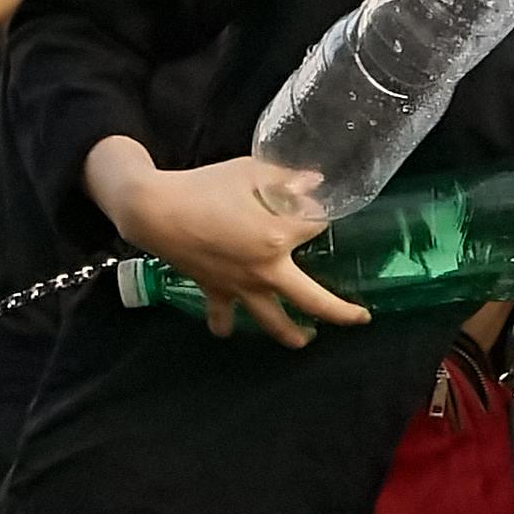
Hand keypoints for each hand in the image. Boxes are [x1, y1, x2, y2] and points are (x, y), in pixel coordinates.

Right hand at [95, 151, 365, 346]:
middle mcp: (264, 270)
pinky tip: (228, 330)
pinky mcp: (213, 289)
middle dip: (340, 313)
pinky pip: (222, 314)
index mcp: (278, 238)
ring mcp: (239, 285)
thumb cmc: (204, 187)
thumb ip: (286, 180)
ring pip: (271, 319)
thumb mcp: (250, 173)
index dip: (319, 216)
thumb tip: (316, 183)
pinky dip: (224, 324)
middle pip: (311, 300)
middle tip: (360, 319)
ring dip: (290, 334)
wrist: (153, 209)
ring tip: (304, 340)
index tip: (315, 208)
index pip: (316, 228)